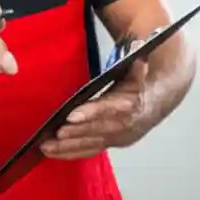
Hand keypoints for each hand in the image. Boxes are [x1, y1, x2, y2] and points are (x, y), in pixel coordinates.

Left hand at [41, 42, 149, 159]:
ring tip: (45, 147)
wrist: (153, 107)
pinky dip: (70, 154)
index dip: (90, 113)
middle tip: (54, 134)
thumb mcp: (137, 72)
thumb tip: (137, 45)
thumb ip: (135, 62)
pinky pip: (88, 152)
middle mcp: (123, 125)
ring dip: (68, 148)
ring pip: (90, 145)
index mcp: (129, 105)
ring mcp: (115, 138)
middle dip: (75, 134)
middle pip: (96, 131)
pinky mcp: (108, 145)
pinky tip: (53, 154)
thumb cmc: (137, 86)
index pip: (107, 110)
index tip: (71, 116)